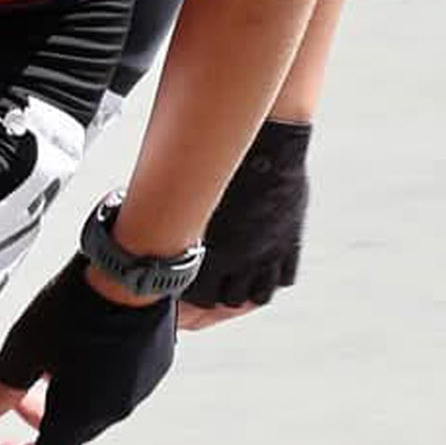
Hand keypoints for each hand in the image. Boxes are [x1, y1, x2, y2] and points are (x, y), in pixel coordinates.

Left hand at [0, 256, 176, 444]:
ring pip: (95, 402)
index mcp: (80, 413)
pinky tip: (81, 344)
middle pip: (73, 428)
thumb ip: (2, 388)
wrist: (129, 273)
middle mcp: (113, 407)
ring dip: (69, 391)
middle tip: (22, 399)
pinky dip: (95, 373)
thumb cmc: (80, 307)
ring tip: (51, 361)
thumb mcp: (24, 349)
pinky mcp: (152, 362)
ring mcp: (137, 386)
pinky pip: (118, 380)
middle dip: (43, 415)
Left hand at [177, 119, 310, 331]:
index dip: (185, 298)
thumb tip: (155, 225)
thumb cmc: (227, 162)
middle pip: (226, 301)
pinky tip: (257, 272)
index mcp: (216, 249)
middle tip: (200, 296)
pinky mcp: (290, 243)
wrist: (268, 143)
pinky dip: (269, 281)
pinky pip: (282, 279)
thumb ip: (180, 218)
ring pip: (256, 297)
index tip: (177, 293)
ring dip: (241, 295)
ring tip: (229, 288)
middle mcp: (245, 259)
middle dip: (211, 299)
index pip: (198, 296)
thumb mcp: (194, 193)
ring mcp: (271, 254)